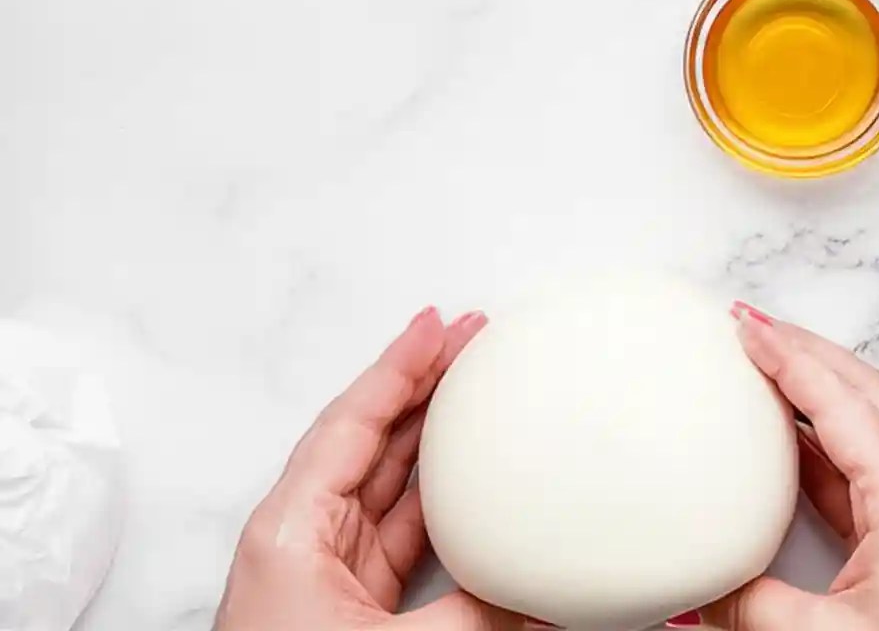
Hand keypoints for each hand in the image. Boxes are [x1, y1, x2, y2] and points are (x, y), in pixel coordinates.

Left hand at [214, 308, 527, 630]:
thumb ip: (471, 613)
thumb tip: (538, 595)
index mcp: (290, 530)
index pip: (349, 424)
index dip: (396, 368)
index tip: (435, 327)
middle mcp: (303, 536)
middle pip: (369, 438)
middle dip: (422, 385)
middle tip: (473, 342)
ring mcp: (328, 567)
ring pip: (389, 480)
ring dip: (434, 435)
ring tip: (479, 391)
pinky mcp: (351, 600)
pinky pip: (401, 529)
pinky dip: (438, 498)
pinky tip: (472, 474)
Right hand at [692, 304, 878, 630]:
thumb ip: (755, 610)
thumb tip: (702, 594)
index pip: (840, 402)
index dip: (787, 357)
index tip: (745, 327)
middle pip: (867, 389)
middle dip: (808, 348)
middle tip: (754, 326)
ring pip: (877, 421)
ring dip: (824, 388)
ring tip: (770, 370)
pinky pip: (877, 466)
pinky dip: (833, 440)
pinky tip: (796, 446)